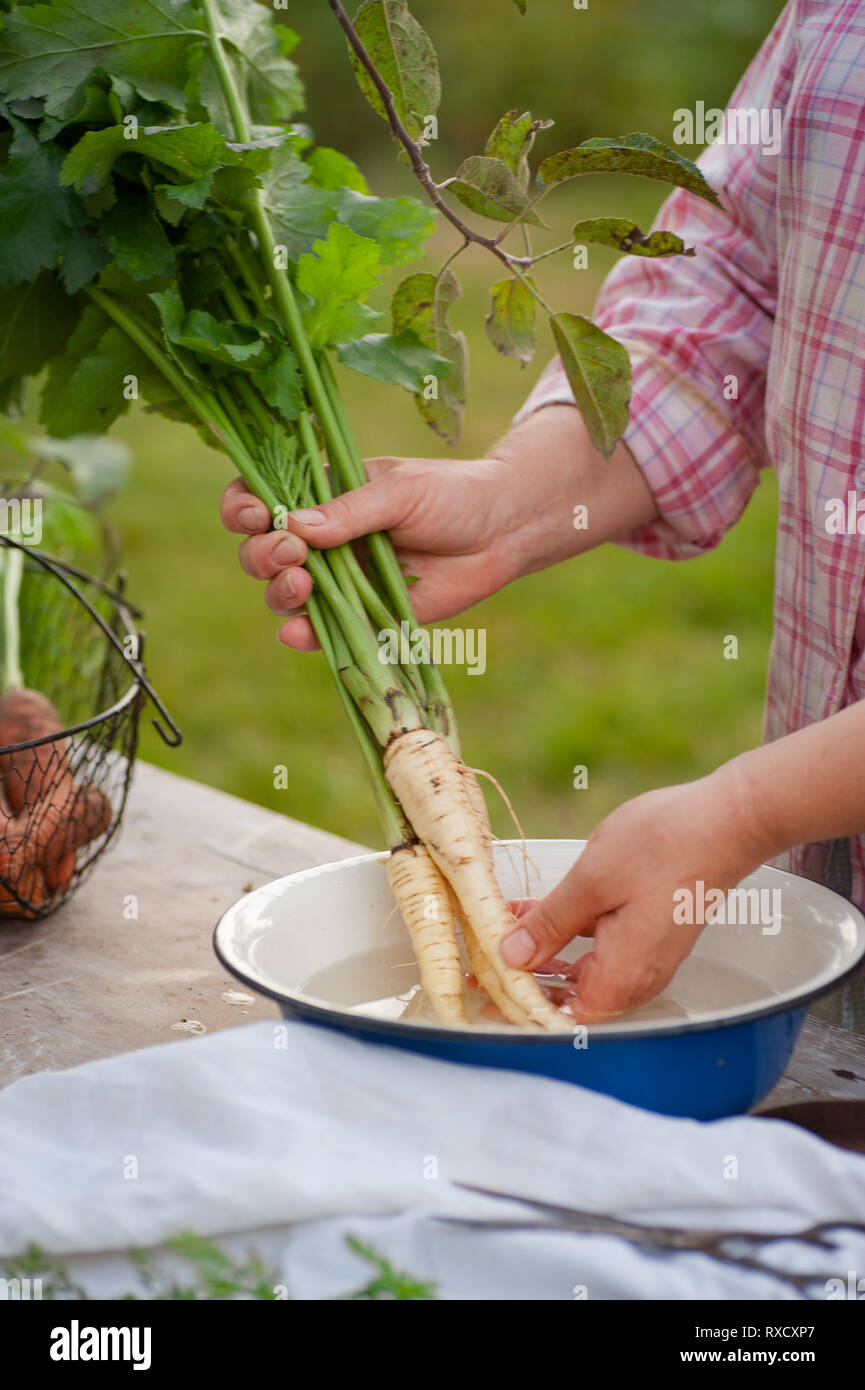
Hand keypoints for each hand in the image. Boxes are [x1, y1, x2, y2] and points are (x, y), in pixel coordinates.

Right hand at [218, 406, 657, 648]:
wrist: (504, 532)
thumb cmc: (453, 496)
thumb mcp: (400, 492)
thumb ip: (349, 511)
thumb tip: (293, 526)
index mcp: (320, 493)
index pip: (258, 498)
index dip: (243, 508)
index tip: (254, 515)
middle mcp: (321, 539)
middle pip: (261, 551)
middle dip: (263, 554)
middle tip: (294, 552)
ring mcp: (339, 580)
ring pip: (282, 593)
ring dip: (278, 592)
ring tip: (301, 582)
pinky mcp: (363, 616)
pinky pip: (321, 631)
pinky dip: (303, 634)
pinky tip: (296, 631)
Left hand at [501, 765, 768, 1020]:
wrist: (726, 820)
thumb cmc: (664, 847)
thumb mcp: (590, 883)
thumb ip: (549, 924)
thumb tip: (511, 956)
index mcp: (622, 976)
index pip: (562, 1017)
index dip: (519, 1010)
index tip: (483, 996)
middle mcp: (637, 977)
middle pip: (570, 998)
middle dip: (522, 982)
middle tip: (478, 968)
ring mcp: (645, 955)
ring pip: (581, 970)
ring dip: (539, 954)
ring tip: (496, 935)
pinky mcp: (648, 932)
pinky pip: (598, 946)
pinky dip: (564, 934)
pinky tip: (532, 910)